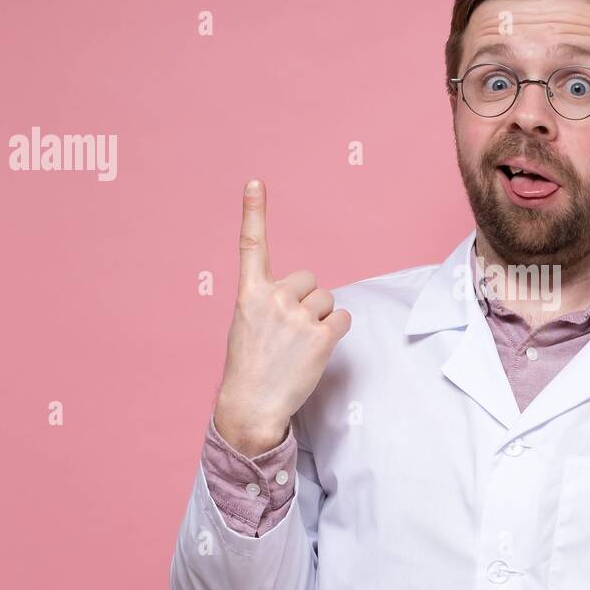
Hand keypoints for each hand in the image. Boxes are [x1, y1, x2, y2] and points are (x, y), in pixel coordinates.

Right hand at [213, 179, 350, 456]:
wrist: (252, 407)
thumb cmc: (250, 367)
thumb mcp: (247, 325)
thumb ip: (268, 302)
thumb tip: (303, 296)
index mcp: (249, 294)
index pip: (252, 245)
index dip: (254, 212)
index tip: (255, 182)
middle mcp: (273, 299)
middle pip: (309, 280)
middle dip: (307, 301)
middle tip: (290, 332)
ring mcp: (298, 316)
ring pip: (327, 300)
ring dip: (320, 320)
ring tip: (299, 346)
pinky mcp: (321, 336)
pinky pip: (342, 318)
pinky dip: (336, 332)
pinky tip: (317, 350)